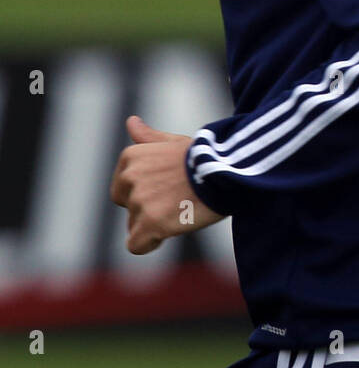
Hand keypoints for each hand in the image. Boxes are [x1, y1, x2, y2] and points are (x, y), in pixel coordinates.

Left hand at [110, 115, 224, 254]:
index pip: (123, 187)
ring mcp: (139, 201)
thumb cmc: (205, 158)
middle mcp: (129, 178)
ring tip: (183, 210)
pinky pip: (136, 245)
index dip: (147, 192)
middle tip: (177, 201)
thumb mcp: (174, 142)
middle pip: (128, 207)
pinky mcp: (150, 223)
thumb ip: (149, 137)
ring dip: (156, 225)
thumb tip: (131, 122)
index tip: (170, 188)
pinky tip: (172, 230)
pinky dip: (151, 243)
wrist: (227, 172)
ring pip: (135, 227)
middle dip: (147, 209)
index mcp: (131, 157)